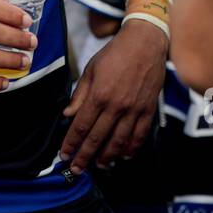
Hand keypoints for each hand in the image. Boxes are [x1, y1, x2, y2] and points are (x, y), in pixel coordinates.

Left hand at [60, 18, 166, 173]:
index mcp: (99, 95)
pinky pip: (140, 135)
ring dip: (107, 156)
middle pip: (97, 138)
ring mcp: (134, 109)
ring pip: (119, 141)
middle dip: (84, 156)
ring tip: (98, 165)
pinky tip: (123, 156)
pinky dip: (131, 148)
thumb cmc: (115, 54)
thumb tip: (68, 115)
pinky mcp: (148, 109)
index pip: (81, 126)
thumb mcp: (91, 70)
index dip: (71, 143)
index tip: (64, 155)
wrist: (145, 42)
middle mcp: (116, 106)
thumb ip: (79, 95)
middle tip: (76, 170)